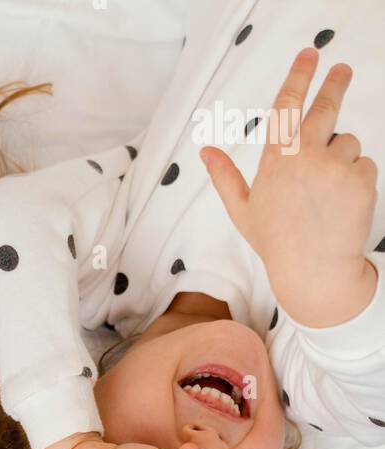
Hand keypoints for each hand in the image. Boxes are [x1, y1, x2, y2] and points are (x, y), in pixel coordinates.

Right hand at [201, 48, 378, 327]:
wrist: (314, 273)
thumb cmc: (277, 244)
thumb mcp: (244, 212)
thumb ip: (225, 178)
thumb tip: (205, 151)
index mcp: (275, 161)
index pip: (287, 107)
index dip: (299, 76)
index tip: (310, 55)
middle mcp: (303, 157)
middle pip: (325, 107)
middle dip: (335, 83)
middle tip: (343, 70)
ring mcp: (333, 166)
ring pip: (348, 143)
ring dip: (343, 160)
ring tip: (329, 196)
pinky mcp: (360, 177)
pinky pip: (364, 163)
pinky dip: (358, 179)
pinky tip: (344, 204)